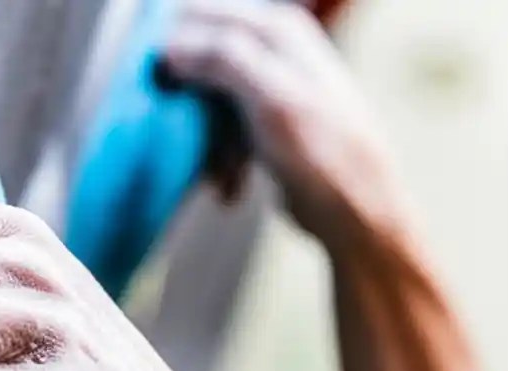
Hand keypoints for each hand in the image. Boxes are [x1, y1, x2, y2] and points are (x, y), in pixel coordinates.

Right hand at [165, 0, 405, 243]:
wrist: (358, 214)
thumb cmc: (321, 152)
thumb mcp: (271, 98)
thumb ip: (222, 59)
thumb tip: (167, 44)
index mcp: (278, 29)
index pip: (203, 13)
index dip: (172, 42)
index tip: (149, 79)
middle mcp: (275, 51)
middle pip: (203, 60)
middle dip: (189, 102)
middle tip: (177, 133)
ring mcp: (271, 90)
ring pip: (210, 103)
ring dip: (207, 142)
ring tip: (218, 174)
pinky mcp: (267, 128)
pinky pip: (225, 134)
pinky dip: (223, 161)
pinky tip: (229, 187)